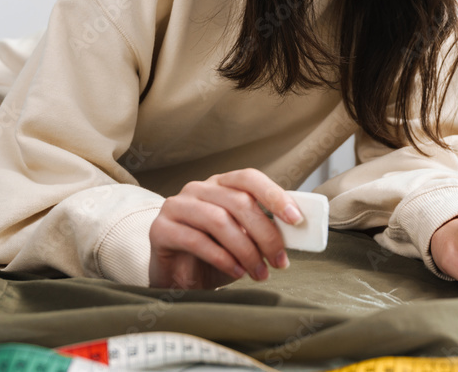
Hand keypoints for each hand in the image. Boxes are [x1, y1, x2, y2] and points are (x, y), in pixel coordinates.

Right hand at [148, 168, 302, 289]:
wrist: (176, 278)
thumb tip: (296, 231)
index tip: (296, 219)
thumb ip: (263, 229)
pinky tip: (236, 273)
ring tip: (259, 272)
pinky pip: (197, 240)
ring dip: (246, 250)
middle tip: (280, 261)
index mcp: (221, 184)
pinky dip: (222, 259)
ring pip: (219, 220)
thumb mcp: (243, 239)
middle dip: (266, 234)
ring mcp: (176, 206)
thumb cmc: (214, 255)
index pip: (250, 178)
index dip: (274, 196)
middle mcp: (198, 189)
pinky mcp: (160, 229)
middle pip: (239, 202)